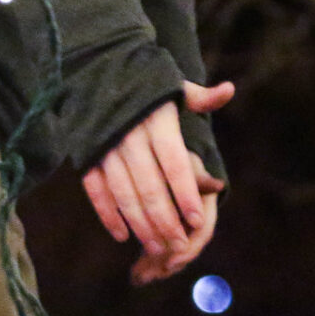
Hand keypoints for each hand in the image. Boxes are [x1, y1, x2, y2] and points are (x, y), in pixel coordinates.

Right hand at [82, 80, 233, 282]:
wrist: (95, 68)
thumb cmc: (144, 83)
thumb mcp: (172, 84)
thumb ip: (200, 97)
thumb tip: (228, 90)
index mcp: (156, 121)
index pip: (174, 163)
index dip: (185, 193)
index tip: (198, 220)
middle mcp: (129, 136)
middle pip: (149, 186)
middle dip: (166, 220)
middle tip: (180, 245)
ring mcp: (104, 147)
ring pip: (123, 194)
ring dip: (140, 224)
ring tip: (156, 247)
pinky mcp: (85, 155)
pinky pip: (95, 190)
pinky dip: (107, 214)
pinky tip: (122, 236)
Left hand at [129, 159, 222, 284]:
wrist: (173, 162)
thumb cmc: (178, 160)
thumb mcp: (184, 166)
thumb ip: (196, 180)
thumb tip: (218, 185)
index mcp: (203, 207)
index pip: (202, 234)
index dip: (189, 248)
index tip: (173, 261)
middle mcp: (195, 221)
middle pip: (186, 249)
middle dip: (166, 263)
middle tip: (148, 276)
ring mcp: (181, 230)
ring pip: (172, 254)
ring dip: (156, 268)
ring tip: (138, 278)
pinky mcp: (165, 234)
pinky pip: (159, 251)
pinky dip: (147, 263)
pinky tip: (135, 276)